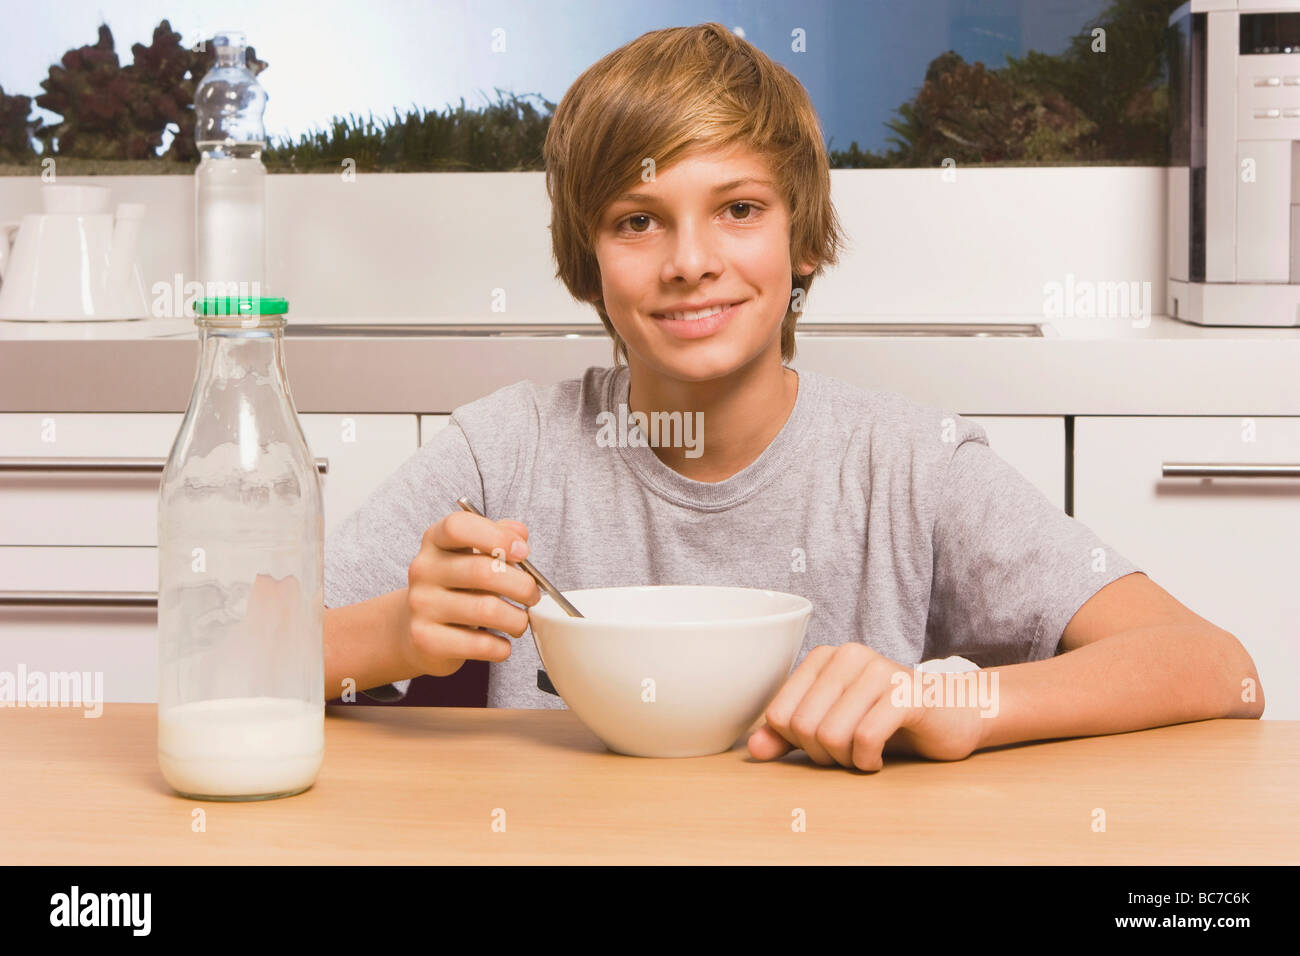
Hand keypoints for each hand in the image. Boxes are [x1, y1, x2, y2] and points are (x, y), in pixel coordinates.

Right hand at [402, 509, 541, 676]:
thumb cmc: (455, 587)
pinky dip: (501, 647)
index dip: (497, 537)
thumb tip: (520, 534)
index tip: (523, 552)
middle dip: (522, 586)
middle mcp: (423, 570)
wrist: (415, 630)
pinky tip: (501, 644)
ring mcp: (421, 606)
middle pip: (483, 571)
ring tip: (519, 622)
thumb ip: (498, 537)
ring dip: (517, 619)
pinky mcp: (426, 640)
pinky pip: (479, 644)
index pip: (459, 527)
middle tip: (533, 596)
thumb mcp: (472, 555)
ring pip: (487, 610)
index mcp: (435, 541)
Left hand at [748, 644, 983, 770]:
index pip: (778, 714)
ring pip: (830, 734)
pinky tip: (878, 758)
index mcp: (823, 658)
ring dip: (846, 760)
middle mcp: (848, 655)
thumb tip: (754, 751)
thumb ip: (789, 737)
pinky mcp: (907, 694)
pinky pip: (865, 739)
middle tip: (847, 752)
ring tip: (864, 753)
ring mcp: (879, 671)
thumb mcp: (831, 726)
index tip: (824, 743)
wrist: (952, 715)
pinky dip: (867, 761)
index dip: (796, 743)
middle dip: (822, 754)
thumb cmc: (887, 721)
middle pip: (803, 726)